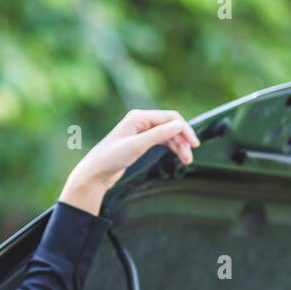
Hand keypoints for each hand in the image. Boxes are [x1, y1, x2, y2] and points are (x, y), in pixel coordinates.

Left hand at [59, 108, 200, 215]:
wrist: (96, 173)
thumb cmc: (111, 158)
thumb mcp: (137, 146)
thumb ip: (158, 134)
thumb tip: (179, 125)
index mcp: (139, 117)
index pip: (170, 117)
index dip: (185, 129)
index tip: (194, 144)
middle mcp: (140, 121)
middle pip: (170, 126)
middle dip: (182, 140)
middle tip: (189, 157)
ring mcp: (140, 131)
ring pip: (167, 134)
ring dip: (178, 146)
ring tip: (186, 161)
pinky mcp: (140, 142)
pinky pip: (161, 141)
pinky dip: (171, 147)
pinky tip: (177, 156)